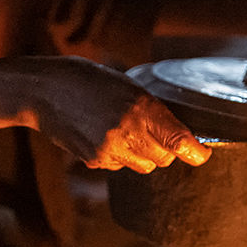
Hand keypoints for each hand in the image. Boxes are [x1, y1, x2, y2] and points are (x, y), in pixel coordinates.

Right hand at [25, 57, 209, 171]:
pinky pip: (120, 166)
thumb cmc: (90, 80)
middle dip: (166, 150)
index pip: (179, 141)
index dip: (195, 152)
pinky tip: (104, 135)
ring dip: (142, 154)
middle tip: (155, 133)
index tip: (201, 154)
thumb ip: (155, 110)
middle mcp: (128, 133)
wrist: (44, 90)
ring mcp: (109, 150)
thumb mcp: (129, 86)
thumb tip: (181, 134)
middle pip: (164, 159)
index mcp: (141, 108)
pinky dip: (119, 156)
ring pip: (143, 165)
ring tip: (124, 131)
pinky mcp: (94, 161)